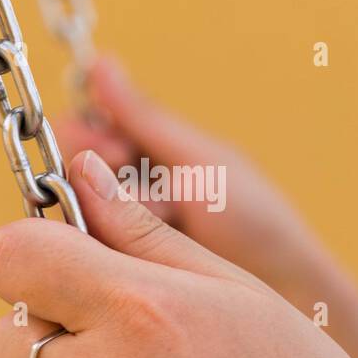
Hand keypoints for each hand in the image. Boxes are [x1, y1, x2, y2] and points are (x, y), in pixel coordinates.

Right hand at [56, 56, 326, 313]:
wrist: (286, 295)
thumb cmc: (256, 221)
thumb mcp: (199, 162)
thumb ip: (144, 119)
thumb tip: (98, 62)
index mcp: (148, 150)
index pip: (85, 130)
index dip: (88, 136)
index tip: (115, 150)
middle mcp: (127, 188)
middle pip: (71, 169)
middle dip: (92, 174)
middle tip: (131, 184)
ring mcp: (121, 231)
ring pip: (75, 211)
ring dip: (106, 212)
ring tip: (160, 218)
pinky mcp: (121, 270)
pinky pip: (90, 252)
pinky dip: (109, 246)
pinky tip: (138, 249)